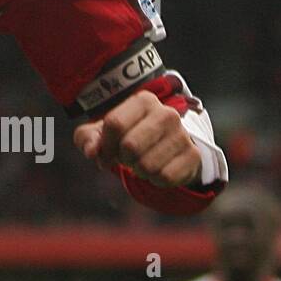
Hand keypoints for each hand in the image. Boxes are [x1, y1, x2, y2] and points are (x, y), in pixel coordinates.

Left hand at [73, 89, 200, 187]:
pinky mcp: (193, 155)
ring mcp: (182, 134)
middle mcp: (166, 113)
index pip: (114, 123)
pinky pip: (164, 178)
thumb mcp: (102, 132)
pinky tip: (157, 169)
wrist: (168, 145)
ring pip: (147, 165)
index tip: (104, 153)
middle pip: (130, 146)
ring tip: (142, 162)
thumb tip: (92, 152)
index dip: (105, 145)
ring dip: (138, 171)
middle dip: (122, 158)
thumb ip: (87, 139)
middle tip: (126, 158)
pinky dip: (155, 179)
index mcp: (143, 101)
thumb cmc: (128, 136)